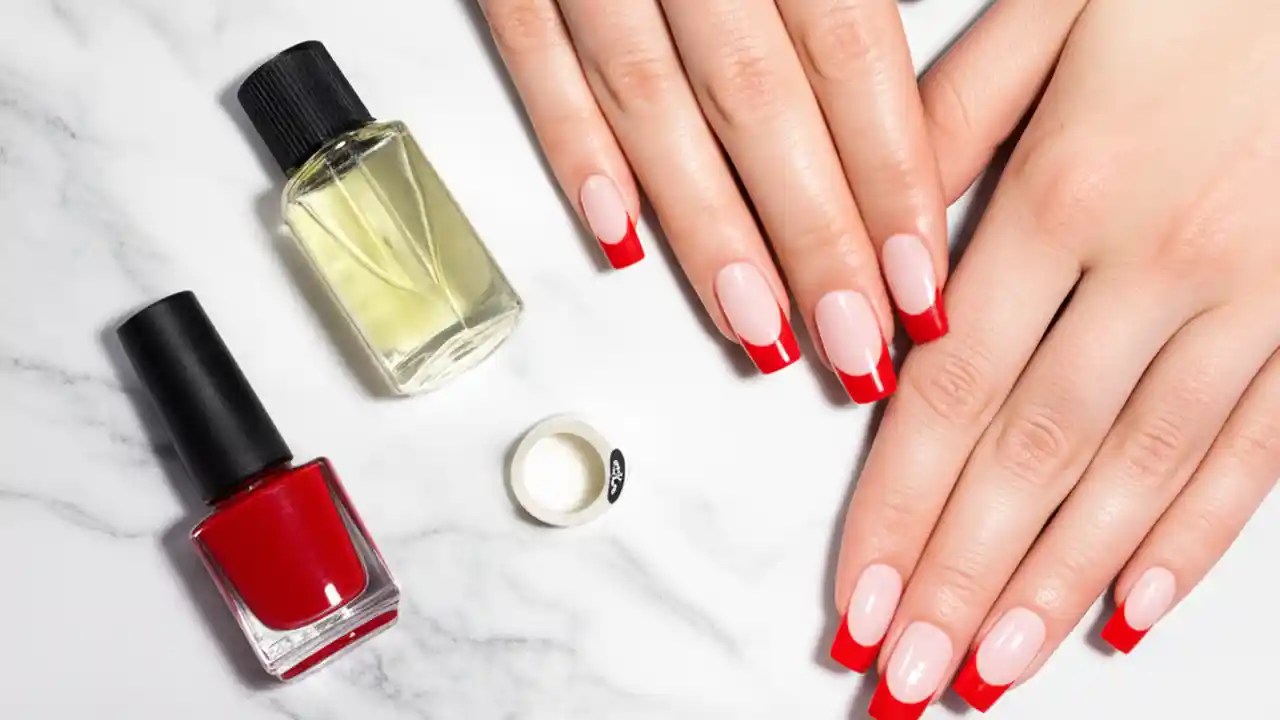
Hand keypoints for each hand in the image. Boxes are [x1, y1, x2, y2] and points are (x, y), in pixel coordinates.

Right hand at [480, 0, 948, 398]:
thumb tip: (913, 53)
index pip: (848, 56)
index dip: (888, 179)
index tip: (919, 286)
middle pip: (758, 108)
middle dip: (811, 241)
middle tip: (855, 348)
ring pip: (647, 106)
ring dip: (706, 230)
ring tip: (759, 330)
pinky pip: (534, 59)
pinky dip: (573, 148)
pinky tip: (617, 235)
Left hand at [829, 0, 1279, 714]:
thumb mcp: (1051, 10)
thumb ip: (950, 127)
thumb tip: (878, 251)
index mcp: (1065, 191)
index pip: (950, 388)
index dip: (896, 508)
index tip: (857, 602)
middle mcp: (1157, 260)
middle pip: (1032, 454)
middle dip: (959, 582)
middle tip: (906, 683)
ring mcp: (1257, 294)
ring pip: (1138, 471)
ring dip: (1056, 586)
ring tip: (994, 673)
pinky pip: (1263, 443)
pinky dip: (1197, 535)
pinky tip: (1133, 607)